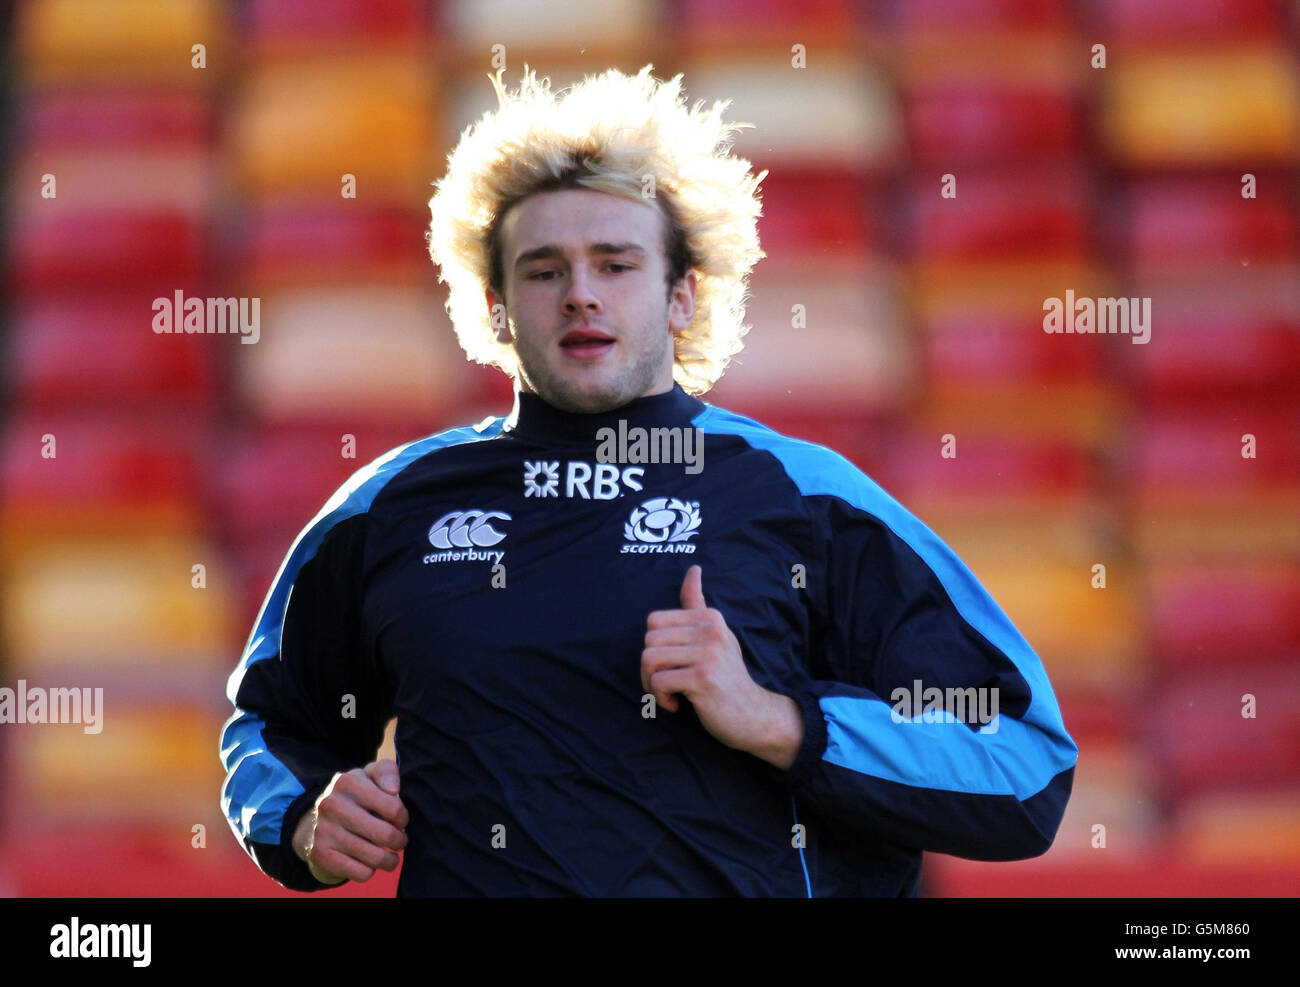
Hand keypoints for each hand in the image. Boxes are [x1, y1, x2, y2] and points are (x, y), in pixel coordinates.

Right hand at [292, 757, 409, 884]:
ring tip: (390, 856)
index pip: (393, 807)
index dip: (403, 818)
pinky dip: (370, 870)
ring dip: (389, 859)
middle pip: (386, 834)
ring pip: (375, 857)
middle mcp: (332, 804)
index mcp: (347, 782)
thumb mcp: (368, 776)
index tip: (400, 820)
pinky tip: (368, 863)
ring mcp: (324, 830)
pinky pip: (361, 873)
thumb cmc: (355, 797)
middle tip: (399, 841)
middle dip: (400, 841)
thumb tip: (394, 790)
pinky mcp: (320, 854)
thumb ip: (386, 771)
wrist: (313, 822)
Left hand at [641, 565, 803, 769]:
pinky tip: (677, 704)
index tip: (669, 663)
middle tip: (665, 683)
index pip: (654, 620)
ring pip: (650, 659)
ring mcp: (708, 654)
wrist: (753, 714)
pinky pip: (659, 681)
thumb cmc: (727, 675)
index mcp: (710, 617)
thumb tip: (693, 569)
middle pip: (649, 640)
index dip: (653, 645)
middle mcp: (711, 631)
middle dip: (649, 667)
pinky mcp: (703, 679)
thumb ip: (697, 604)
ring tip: (669, 693)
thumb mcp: (716, 634)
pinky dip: (661, 697)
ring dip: (652, 683)